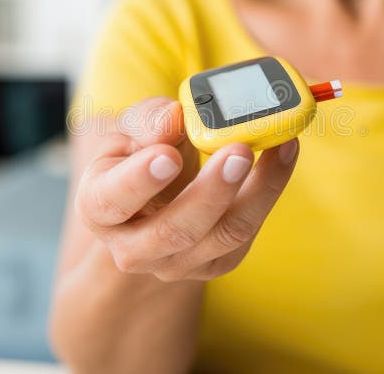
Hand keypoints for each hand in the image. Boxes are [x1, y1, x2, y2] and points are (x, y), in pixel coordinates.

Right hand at [75, 96, 298, 281]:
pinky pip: (247, 233)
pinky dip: (270, 191)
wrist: (155, 197)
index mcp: (99, 206)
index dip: (140, 179)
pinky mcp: (215, 264)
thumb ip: (149, 121)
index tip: (170, 155)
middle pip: (175, 230)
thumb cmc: (139, 154)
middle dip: (212, 191)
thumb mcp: (132, 129)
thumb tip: (172, 120)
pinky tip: (284, 153)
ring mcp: (176, 263)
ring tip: (279, 145)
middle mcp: (132, 247)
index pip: (112, 199)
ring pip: (223, 236)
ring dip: (257, 190)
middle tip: (239, 150)